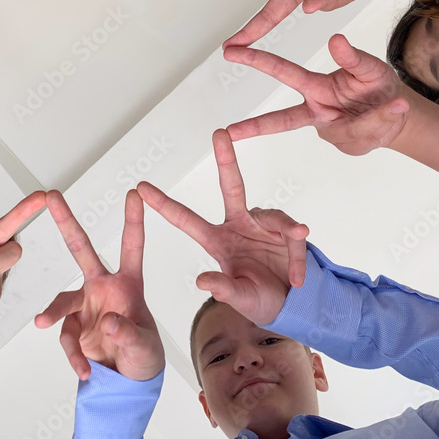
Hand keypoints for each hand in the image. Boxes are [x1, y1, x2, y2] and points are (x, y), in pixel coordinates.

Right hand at [35, 190, 163, 380]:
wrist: (128, 380)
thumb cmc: (144, 353)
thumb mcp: (144, 346)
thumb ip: (127, 333)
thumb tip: (107, 321)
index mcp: (128, 284)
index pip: (132, 247)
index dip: (133, 220)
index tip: (135, 192)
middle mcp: (103, 287)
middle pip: (81, 249)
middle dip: (66, 221)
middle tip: (52, 196)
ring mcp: (85, 306)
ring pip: (61, 300)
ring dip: (52, 313)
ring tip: (42, 323)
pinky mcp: (74, 327)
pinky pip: (65, 337)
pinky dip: (73, 356)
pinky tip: (84, 370)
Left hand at [138, 130, 308, 325]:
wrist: (290, 305)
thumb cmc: (257, 300)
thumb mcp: (239, 298)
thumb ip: (222, 289)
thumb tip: (200, 281)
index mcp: (217, 241)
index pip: (186, 220)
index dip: (164, 204)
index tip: (141, 188)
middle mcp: (238, 225)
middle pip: (231, 186)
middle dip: (226, 158)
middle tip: (220, 133)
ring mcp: (262, 224)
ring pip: (275, 217)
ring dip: (285, 238)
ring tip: (293, 273)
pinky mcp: (287, 230)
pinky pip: (293, 234)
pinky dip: (296, 257)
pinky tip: (297, 277)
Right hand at [224, 35, 410, 155]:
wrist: (397, 113)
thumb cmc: (377, 86)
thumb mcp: (371, 67)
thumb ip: (353, 58)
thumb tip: (336, 39)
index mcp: (317, 86)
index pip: (283, 71)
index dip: (257, 61)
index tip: (232, 52)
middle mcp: (317, 109)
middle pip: (283, 120)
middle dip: (255, 126)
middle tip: (229, 132)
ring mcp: (331, 130)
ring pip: (342, 133)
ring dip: (367, 122)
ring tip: (391, 106)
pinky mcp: (347, 144)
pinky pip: (365, 135)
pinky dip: (384, 120)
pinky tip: (392, 111)